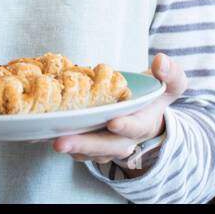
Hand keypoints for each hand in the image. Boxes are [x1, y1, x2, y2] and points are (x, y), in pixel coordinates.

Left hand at [51, 53, 184, 164]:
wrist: (146, 113)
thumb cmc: (155, 95)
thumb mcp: (170, 83)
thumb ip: (170, 73)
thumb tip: (161, 61)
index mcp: (145, 123)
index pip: (136, 128)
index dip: (126, 126)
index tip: (113, 121)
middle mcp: (126, 140)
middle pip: (107, 147)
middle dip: (85, 144)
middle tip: (62, 141)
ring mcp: (108, 146)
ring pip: (90, 152)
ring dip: (71, 148)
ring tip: (52, 141)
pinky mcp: (92, 146)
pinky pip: (79, 151)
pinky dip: (64, 145)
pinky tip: (44, 136)